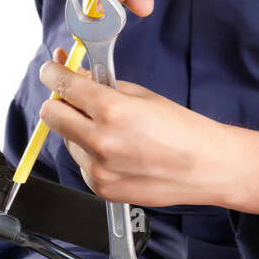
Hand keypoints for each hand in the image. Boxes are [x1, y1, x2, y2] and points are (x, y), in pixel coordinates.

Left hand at [37, 48, 258, 216]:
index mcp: (111, 109)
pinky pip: (82, 163)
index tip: (52, 70)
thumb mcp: (141, 94)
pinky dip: (91, 153)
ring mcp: (98, 169)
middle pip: (51, 114)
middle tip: (76, 98)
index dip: (53, 73)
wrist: (207, 167)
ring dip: (78, 130)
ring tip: (112, 131)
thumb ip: (102, 84)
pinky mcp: (101, 188)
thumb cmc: (181, 128)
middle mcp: (100, 141)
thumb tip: (71, 71)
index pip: (62, 84)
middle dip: (60, 101)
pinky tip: (117, 151)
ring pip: (66, 139)